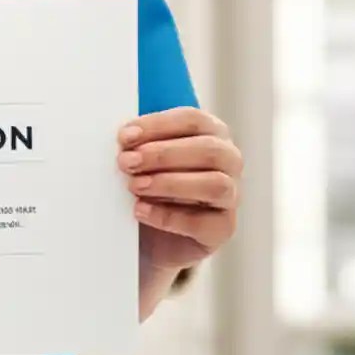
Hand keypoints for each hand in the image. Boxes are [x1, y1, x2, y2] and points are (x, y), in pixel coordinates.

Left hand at [118, 107, 241, 270]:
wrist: (148, 234)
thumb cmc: (147, 184)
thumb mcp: (140, 159)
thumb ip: (138, 145)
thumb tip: (123, 141)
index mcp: (210, 133)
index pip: (193, 120)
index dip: (158, 126)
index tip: (125, 137)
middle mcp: (228, 161)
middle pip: (208, 150)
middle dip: (163, 154)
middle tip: (127, 162)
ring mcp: (230, 195)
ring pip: (215, 184)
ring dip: (170, 183)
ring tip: (135, 186)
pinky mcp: (222, 228)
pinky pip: (203, 223)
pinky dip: (168, 216)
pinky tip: (141, 210)